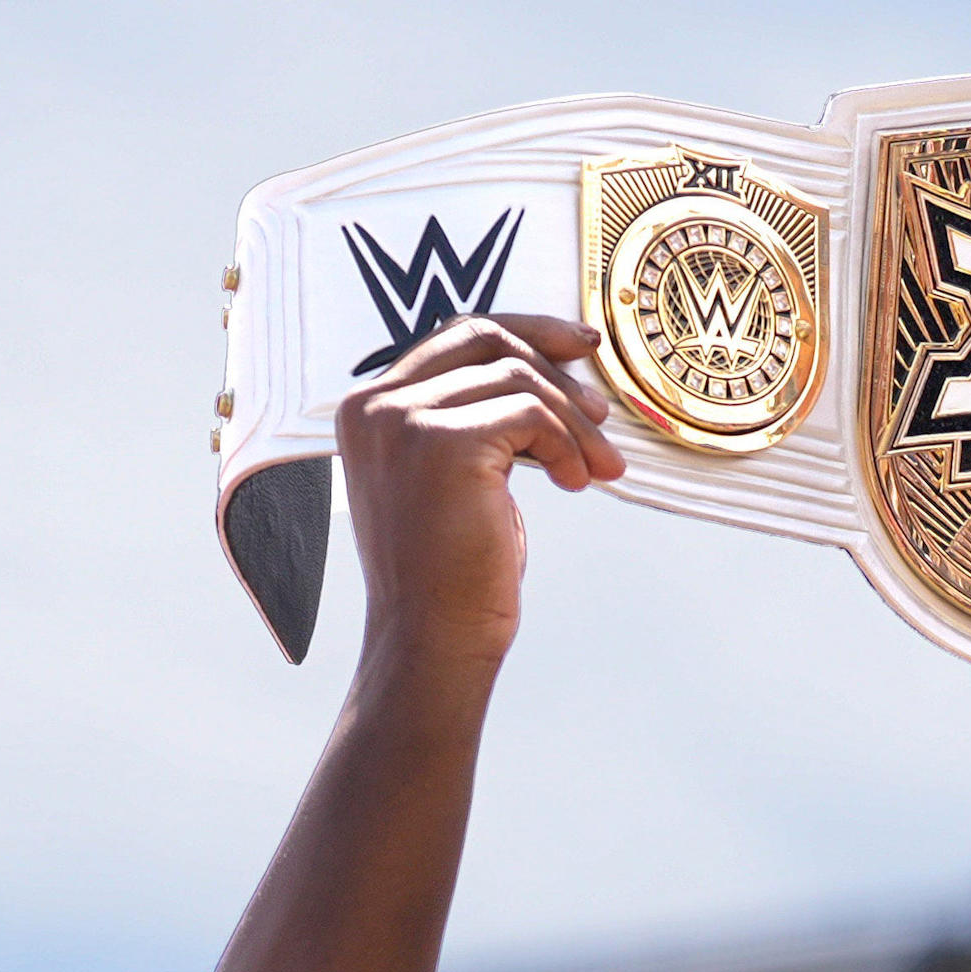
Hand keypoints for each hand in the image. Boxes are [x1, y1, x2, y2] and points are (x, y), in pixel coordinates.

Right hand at [334, 313, 624, 672]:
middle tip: (602, 419)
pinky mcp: (443, 443)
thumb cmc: (450, 571)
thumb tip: (550, 367)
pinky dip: (566, 445)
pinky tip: (573, 484)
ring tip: (596, 468)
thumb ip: (472, 416)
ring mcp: (403, 420)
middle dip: (557, 371)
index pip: (456, 335)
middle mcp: (375, 404)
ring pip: (518, 378)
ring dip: (573, 424)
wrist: (433, 640)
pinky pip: (530, 413)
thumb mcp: (453, 475)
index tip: (581, 347)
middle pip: (487, 339)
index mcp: (368, 407)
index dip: (527, 331)